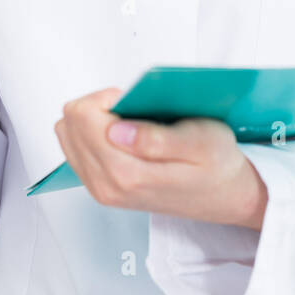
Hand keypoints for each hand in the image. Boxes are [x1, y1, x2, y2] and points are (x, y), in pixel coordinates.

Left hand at [54, 87, 268, 229]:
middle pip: (71, 123)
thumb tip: (115, 131)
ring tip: (131, 124)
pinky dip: (93, 133)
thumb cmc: (218, 165)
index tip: (135, 102)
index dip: (108, 97)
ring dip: (95, 119)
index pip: (83, 116)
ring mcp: (101, 189)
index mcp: (126, 173)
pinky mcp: (101, 188)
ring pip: (68, 134)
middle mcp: (106, 185)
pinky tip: (122, 136)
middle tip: (136, 112)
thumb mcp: (200, 141)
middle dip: (101, 106)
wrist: (226, 197)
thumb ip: (156, 138)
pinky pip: (75, 148)